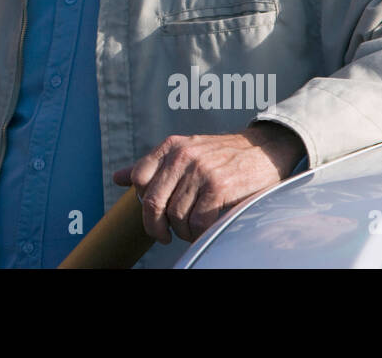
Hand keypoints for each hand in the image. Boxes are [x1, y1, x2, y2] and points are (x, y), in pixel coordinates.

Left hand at [110, 123, 305, 244]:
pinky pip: (198, 222)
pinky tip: (206, 227)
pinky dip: (200, 232)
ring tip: (192, 228)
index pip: (139, 178)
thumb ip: (152, 166)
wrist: (264, 150)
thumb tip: (117, 178)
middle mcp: (183, 156)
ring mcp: (201, 171)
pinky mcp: (219, 187)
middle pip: (154, 201)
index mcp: (171, 146)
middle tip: (163, 236)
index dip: (144, 201)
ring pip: (176, 216)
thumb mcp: (185, 151)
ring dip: (183, 230)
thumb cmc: (222, 156)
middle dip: (155, 226)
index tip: (155, 213)